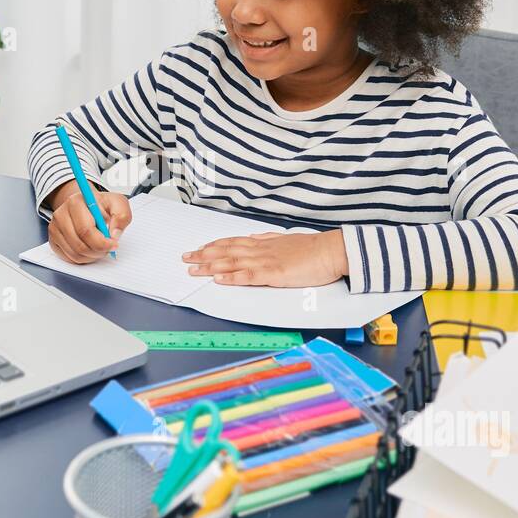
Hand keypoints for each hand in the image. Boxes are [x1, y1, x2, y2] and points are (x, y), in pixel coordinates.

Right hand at [46, 182, 132, 264]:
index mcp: (75, 202)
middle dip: (98, 251)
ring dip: (92, 256)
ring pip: (75, 254)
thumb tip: (114, 234)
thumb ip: (122, 216)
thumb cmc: (101, 206)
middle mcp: (61, 214)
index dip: (102, 242)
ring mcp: (54, 228)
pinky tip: (91, 249)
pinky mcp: (53, 240)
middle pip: (80, 245)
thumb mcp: (118, 203)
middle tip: (108, 248)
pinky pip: (69, 258)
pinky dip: (84, 259)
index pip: (86, 230)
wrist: (86, 205)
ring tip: (101, 247)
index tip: (114, 244)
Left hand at [182, 230, 348, 286]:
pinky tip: (218, 279)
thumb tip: (254, 237)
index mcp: (264, 243)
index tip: (199, 248)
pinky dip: (231, 278)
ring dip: (211, 266)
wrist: (332, 251)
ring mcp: (266, 261)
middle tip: (185, 258)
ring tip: (193, 270)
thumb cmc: (313, 249)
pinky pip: (248, 276)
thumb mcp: (287, 240)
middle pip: (226, 251)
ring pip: (232, 263)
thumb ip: (269, 239)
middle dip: (204, 255)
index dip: (214, 246)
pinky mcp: (274, 273)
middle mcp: (261, 250)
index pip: (232, 243)